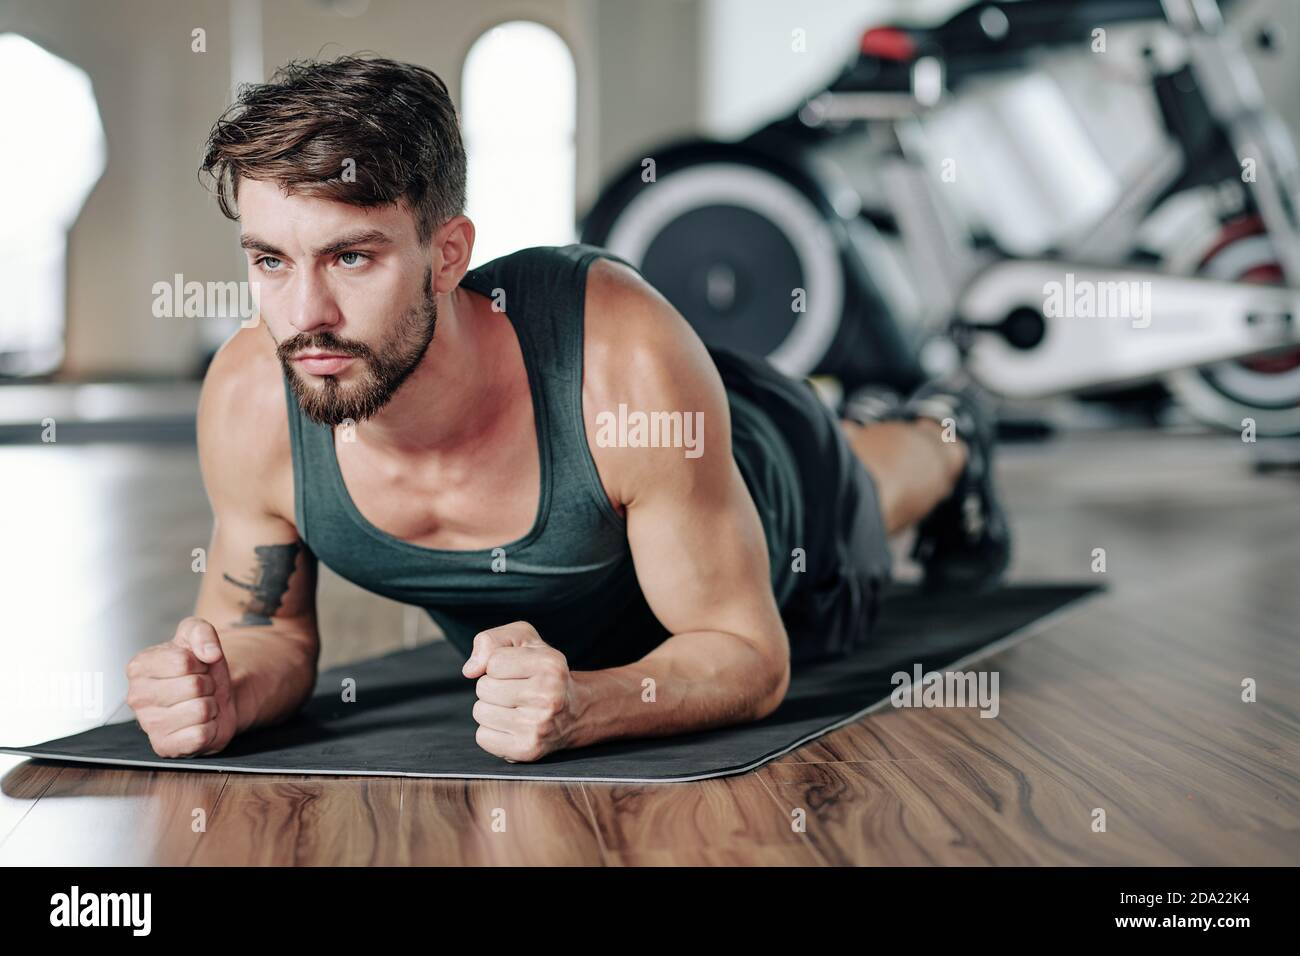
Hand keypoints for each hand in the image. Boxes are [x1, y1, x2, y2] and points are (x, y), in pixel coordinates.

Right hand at [125, 617, 238, 757]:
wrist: (215, 696)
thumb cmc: (200, 668)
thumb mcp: (197, 635)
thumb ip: (201, 631)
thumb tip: (210, 653)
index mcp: (138, 667)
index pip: (182, 662)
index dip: (199, 663)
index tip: (194, 666)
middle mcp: (137, 697)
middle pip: (193, 686)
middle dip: (207, 684)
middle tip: (200, 688)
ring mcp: (149, 725)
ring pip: (200, 710)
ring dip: (210, 705)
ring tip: (199, 703)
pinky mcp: (164, 747)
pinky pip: (200, 735)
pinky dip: (209, 728)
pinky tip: (199, 723)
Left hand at [463, 621, 579, 762]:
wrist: (574, 711)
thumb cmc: (542, 672)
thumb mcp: (523, 640)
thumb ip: (491, 640)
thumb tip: (470, 669)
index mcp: (550, 665)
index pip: (493, 662)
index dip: (497, 665)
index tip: (516, 670)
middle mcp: (548, 696)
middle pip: (484, 688)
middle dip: (492, 687)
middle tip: (515, 690)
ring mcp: (539, 726)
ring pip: (480, 712)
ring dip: (491, 708)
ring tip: (514, 707)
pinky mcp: (528, 750)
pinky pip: (483, 737)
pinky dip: (491, 731)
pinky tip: (512, 725)